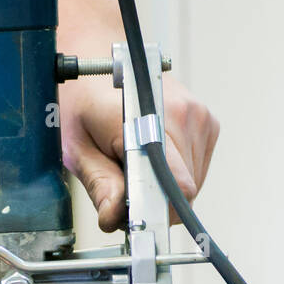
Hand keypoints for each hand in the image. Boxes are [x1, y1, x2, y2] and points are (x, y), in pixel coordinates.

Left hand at [60, 74, 219, 231]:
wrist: (98, 68)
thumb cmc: (83, 103)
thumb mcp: (77, 146)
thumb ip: (99, 182)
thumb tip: (114, 215)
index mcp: (148, 116)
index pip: (176, 183)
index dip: (155, 209)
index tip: (133, 213)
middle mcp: (181, 112)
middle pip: (185, 189)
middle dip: (156, 199)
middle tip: (125, 186)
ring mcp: (199, 115)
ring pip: (193, 182)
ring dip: (166, 186)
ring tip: (137, 166)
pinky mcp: (207, 122)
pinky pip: (197, 168)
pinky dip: (175, 174)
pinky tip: (153, 157)